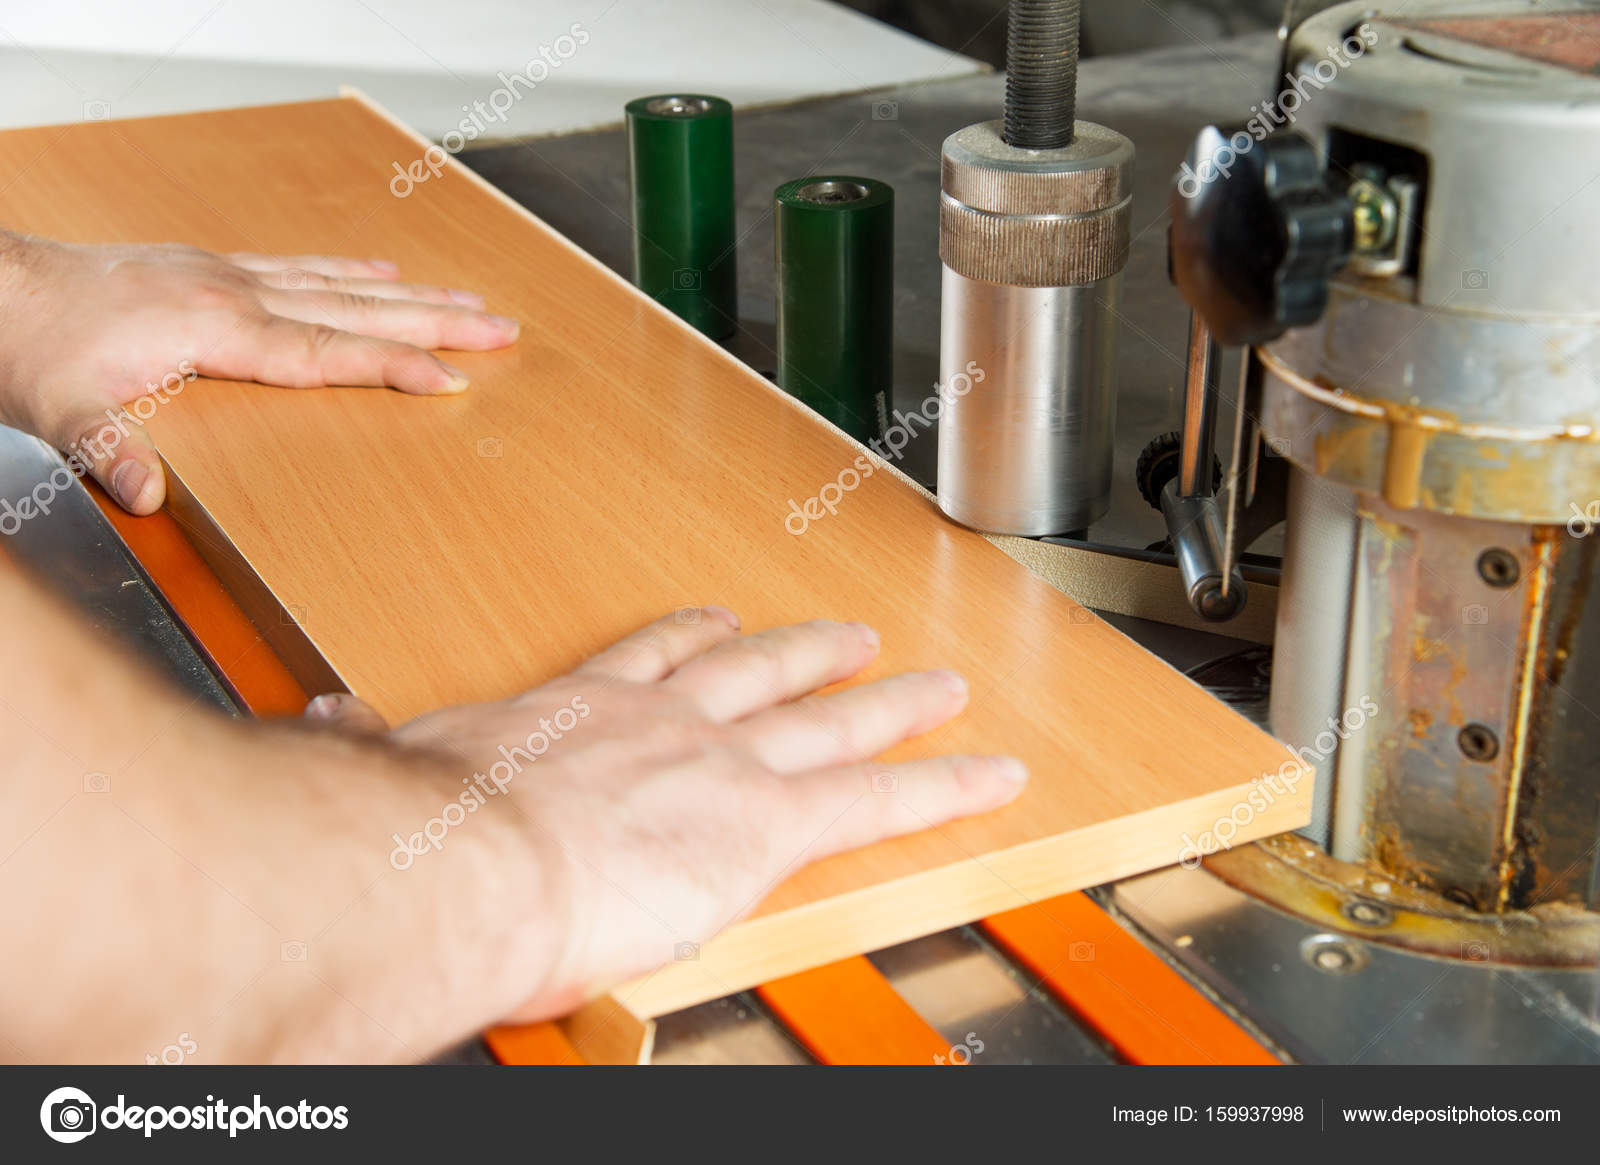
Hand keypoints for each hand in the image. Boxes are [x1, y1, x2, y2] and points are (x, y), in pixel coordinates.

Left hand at [0, 232, 517, 513]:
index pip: (327, 353)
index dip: (394, 366)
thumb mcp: (59, 412)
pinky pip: (302, 268)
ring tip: (471, 299)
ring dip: (413, 295)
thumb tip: (145, 497)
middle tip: (502, 326)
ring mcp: (227, 276)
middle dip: (437, 322)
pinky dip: (351, 272)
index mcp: (215, 329)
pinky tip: (380, 272)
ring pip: (342, 285)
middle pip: (359, 310)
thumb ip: (107, 451)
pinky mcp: (212, 270)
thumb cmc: (29, 346)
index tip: (453, 379)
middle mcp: (234, 294)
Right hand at [306, 609, 1026, 1020]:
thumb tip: (324, 717)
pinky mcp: (768, 822)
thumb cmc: (420, 831)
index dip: (691, 640)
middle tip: (849, 636)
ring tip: (935, 683)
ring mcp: (723, 763)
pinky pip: (877, 796)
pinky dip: (942, 781)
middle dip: (807, 654)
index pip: (648, 662)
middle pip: (757, 674)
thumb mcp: (390, 768)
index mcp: (577, 711)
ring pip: (830, 721)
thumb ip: (370, 737)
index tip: (715, 623)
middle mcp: (662, 721)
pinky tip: (988, 771)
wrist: (462, 864)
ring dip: (888, 699)